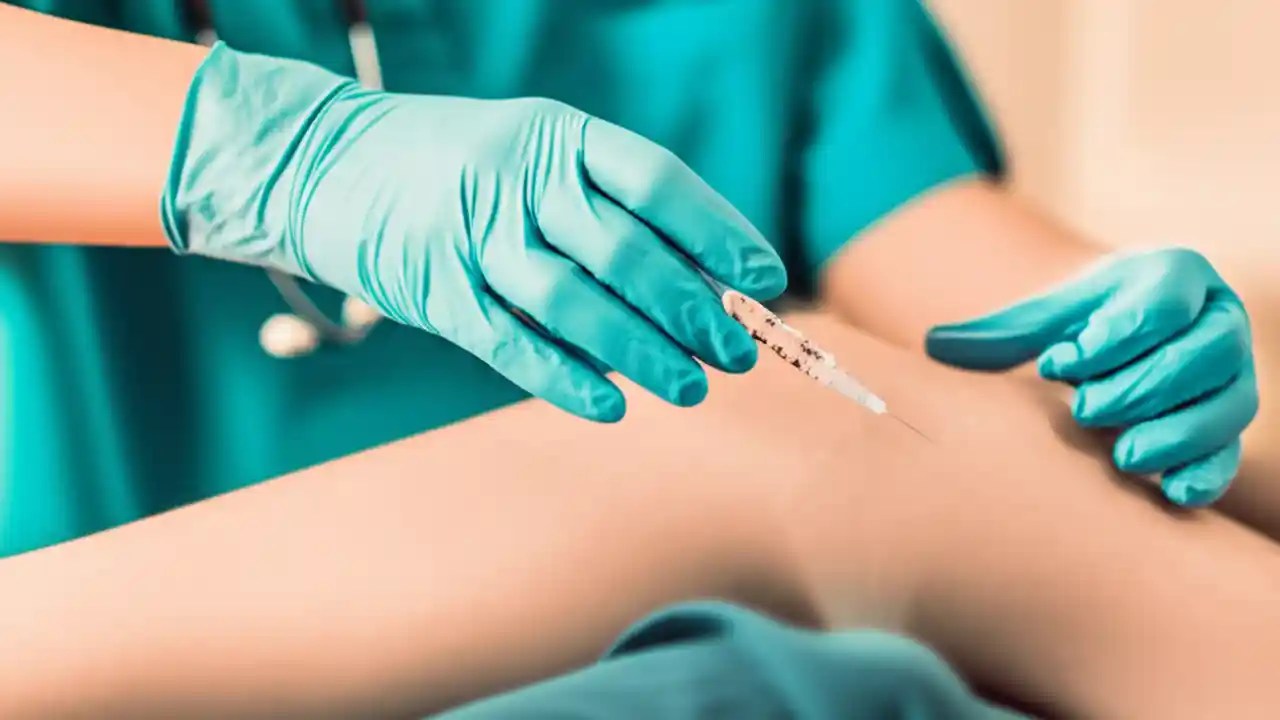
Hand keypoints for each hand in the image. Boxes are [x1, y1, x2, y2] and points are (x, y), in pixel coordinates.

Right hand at [164, 44, 785, 421]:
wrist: (320, 161)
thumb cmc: (452, 163)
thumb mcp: (528, 149)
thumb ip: (600, 202)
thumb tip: (698, 277)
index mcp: (553, 134)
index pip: (657, 182)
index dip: (717, 234)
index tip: (763, 281)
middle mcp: (515, 177)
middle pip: (625, 253)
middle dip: (692, 311)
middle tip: (735, 354)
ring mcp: (469, 234)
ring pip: (575, 305)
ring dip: (642, 354)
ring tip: (691, 389)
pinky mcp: (431, 292)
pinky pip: (510, 345)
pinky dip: (564, 380)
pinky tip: (611, 407)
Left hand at [925, 248, 1257, 505]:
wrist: (1115, 344)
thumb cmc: (1077, 323)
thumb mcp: (1042, 318)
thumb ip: (997, 333)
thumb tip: (931, 346)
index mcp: (1176, 276)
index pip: (1164, 302)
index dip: (1113, 337)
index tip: (1054, 364)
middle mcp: (1219, 320)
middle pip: (1203, 353)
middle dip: (1142, 385)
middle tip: (1082, 412)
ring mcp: (1232, 374)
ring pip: (1228, 403)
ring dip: (1177, 432)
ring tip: (1122, 457)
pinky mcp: (1229, 423)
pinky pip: (1233, 450)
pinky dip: (1206, 473)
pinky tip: (1168, 494)